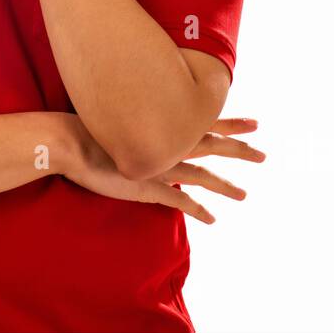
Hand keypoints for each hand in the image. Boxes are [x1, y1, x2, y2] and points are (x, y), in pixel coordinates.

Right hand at [61, 117, 265, 223]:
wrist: (70, 140)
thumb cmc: (88, 124)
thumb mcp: (121, 113)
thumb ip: (138, 116)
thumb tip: (148, 114)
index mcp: (163, 124)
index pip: (206, 121)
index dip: (231, 122)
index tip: (254, 123)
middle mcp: (167, 143)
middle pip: (214, 145)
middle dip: (240, 149)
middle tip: (263, 154)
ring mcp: (161, 165)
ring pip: (204, 176)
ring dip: (226, 186)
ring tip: (245, 194)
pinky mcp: (148, 186)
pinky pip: (180, 201)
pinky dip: (198, 210)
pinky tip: (212, 219)